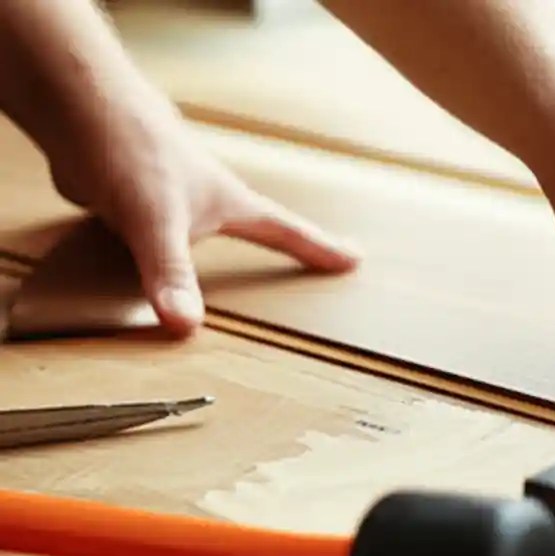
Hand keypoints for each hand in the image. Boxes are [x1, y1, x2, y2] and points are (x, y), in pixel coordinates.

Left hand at [38, 88, 359, 334]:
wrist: (77, 107)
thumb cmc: (134, 150)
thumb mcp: (158, 221)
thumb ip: (172, 274)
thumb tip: (186, 326)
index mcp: (230, 202)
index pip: (286, 230)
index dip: (319, 248)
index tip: (353, 260)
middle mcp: (205, 201)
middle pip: (251, 231)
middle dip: (278, 247)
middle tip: (309, 262)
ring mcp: (168, 201)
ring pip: (197, 238)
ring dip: (209, 257)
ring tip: (220, 280)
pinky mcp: (127, 203)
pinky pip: (148, 241)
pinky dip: (151, 258)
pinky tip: (131, 275)